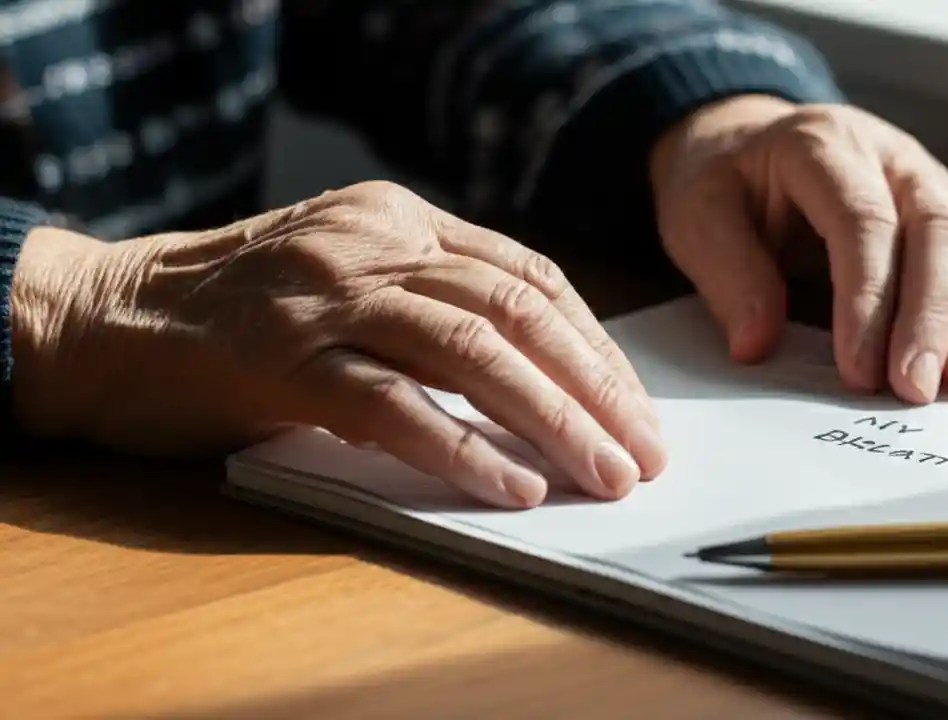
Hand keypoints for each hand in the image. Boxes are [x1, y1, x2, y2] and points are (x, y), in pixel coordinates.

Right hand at [10, 182, 665, 507]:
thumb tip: (540, 382)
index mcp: (399, 218)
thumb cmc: (241, 313)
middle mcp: (371, 244)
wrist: (107, 316)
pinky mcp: (279, 359)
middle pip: (515, 312)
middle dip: (593, 387)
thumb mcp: (350, 280)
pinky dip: (459, 448)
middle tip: (642, 452)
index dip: (593, 346)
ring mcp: (324, 297)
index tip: (632, 406)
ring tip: (601, 475)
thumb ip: (432, 306)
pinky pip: (389, 405)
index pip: (529, 276)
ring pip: (469, 350)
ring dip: (550, 418)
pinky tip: (509, 486)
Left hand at [650, 95, 947, 403]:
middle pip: (938, 230)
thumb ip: (729, 276)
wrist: (751, 147)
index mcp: (825, 146)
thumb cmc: (728, 186)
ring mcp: (933, 185)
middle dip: (933, 318)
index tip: (858, 372)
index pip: (863, 221)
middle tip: (917, 392)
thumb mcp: (699, 217)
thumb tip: (758, 348)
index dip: (868, 300)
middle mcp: (894, 159)